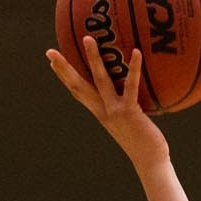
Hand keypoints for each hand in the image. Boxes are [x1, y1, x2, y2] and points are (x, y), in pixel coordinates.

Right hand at [45, 37, 168, 169]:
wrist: (150, 162)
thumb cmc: (146, 143)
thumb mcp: (133, 124)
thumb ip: (130, 109)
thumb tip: (137, 96)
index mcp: (101, 113)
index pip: (78, 92)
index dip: (64, 77)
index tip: (53, 62)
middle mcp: (103, 111)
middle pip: (78, 85)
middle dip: (63, 68)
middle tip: (50, 51)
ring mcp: (114, 111)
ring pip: (99, 80)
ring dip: (92, 58)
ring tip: (87, 38)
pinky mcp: (128, 112)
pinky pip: (130, 85)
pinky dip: (133, 68)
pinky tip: (136, 52)